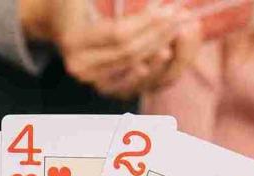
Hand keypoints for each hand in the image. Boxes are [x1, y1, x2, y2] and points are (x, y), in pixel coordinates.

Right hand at [26, 0, 201, 99]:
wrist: (68, 26)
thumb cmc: (80, 2)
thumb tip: (151, 2)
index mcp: (75, 43)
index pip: (118, 35)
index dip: (145, 22)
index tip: (166, 8)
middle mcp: (84, 70)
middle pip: (131, 53)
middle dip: (160, 33)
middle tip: (181, 14)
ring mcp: (100, 84)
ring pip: (143, 71)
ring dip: (169, 49)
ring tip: (185, 28)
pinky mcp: (117, 90)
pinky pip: (148, 82)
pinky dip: (166, 65)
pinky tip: (178, 47)